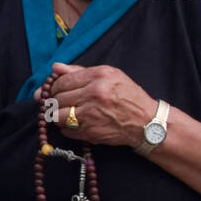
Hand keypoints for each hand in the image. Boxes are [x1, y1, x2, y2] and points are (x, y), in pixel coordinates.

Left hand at [39, 62, 156, 148]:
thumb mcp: (110, 75)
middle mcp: (94, 94)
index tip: (55, 91)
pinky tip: (77, 124)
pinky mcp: (91, 132)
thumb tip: (55, 68)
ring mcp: (92, 115)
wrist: (146, 122)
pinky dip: (68, 128)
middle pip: (58, 99)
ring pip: (58, 116)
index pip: (62, 82)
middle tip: (60, 103)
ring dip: (58, 116)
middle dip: (55, 102)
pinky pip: (67, 130)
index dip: (54, 87)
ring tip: (66, 114)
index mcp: (98, 77)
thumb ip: (80, 71)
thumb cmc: (128, 96)